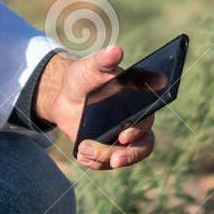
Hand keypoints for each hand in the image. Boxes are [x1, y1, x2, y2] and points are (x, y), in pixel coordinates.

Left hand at [34, 47, 157, 169]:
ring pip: (122, 158)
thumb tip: (115, 50)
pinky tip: (82, 153)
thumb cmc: (85, 77)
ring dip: (104, 158)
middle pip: (143, 147)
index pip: (147, 120)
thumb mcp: (91, 67)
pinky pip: (104, 164)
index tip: (124, 134)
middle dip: (130, 156)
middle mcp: (135, 125)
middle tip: (115, 160)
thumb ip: (104, 60)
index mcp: (138, 104)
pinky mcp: (105, 150)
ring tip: (84, 149)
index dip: (139, 130)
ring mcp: (120, 140)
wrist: (66, 95)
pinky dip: (93, 162)